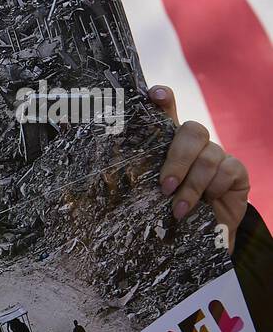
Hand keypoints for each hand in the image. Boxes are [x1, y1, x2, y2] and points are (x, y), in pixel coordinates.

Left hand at [150, 85, 249, 252]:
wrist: (198, 236)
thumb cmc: (165, 212)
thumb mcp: (147, 196)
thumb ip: (134, 181)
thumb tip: (94, 184)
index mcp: (168, 145)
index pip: (166, 112)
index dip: (163, 99)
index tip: (154, 95)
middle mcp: (194, 145)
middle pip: (192, 130)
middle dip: (177, 159)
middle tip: (164, 186)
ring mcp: (217, 155)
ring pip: (208, 155)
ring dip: (192, 185)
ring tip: (178, 209)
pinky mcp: (236, 170)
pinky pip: (227, 169)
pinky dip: (213, 188)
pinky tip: (206, 205)